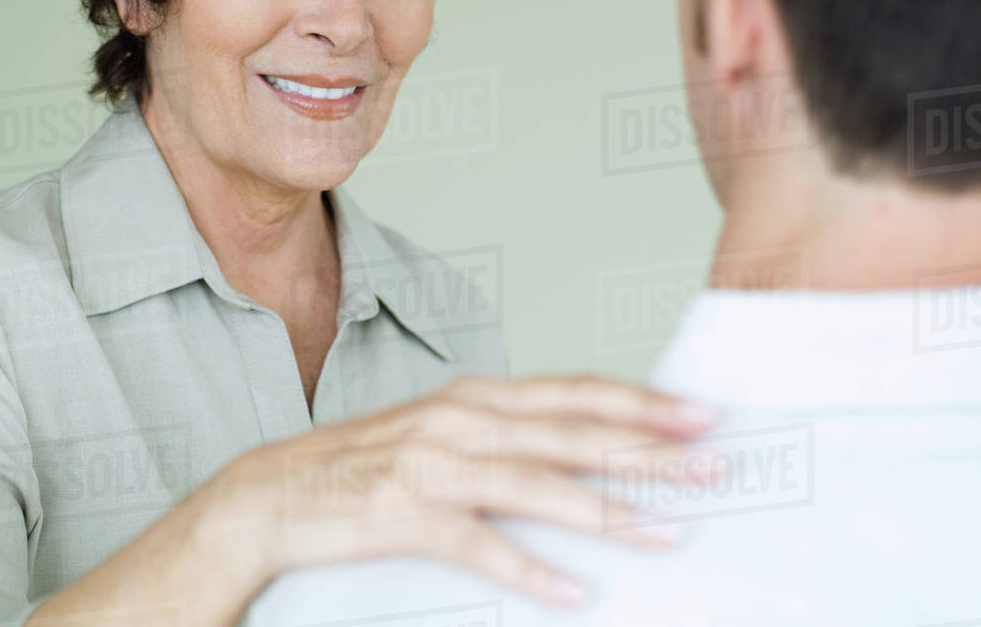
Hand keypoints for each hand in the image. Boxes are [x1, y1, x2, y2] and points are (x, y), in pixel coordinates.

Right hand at [200, 374, 719, 608]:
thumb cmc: (365, 465)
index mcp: (475, 398)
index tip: (699, 415)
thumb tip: (583, 455)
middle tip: (713, 465)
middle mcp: (460, 421)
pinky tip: (572, 592)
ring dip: (605, 509)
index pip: (572, 393)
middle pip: (568, 433)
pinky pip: (475, 543)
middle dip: (646, 450)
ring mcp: (430, 466)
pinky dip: (526, 567)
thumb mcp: (443, 436)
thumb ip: (507, 439)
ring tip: (665, 531)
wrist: (272, 493)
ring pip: (534, 483)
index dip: (639, 402)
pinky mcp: (402, 515)